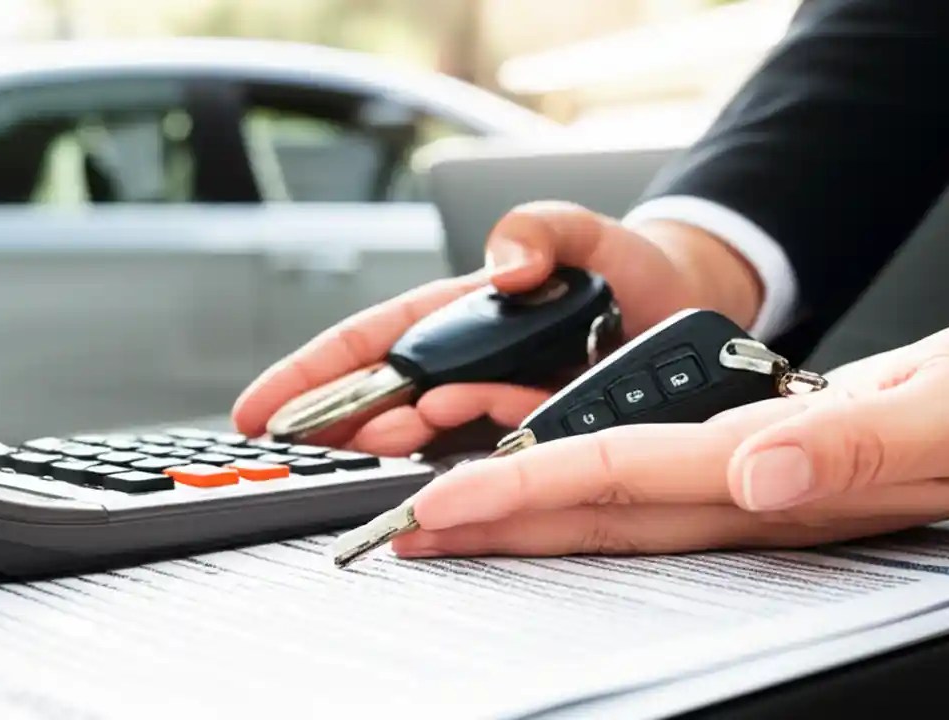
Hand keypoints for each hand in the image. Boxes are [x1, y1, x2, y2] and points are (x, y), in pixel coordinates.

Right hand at [232, 201, 763, 455]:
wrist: (689, 314)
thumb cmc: (633, 270)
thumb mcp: (590, 234)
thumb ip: (544, 230)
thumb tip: (505, 260)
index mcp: (459, 309)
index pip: (368, 339)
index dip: (308, 373)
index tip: (259, 407)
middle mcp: (465, 359)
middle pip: (378, 396)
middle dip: (335, 423)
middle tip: (306, 448)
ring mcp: (492, 401)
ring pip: (420, 435)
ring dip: (390, 451)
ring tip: (372, 462)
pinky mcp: (526, 436)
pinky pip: (477, 461)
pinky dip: (448, 476)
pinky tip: (433, 490)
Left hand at [391, 328, 948, 558]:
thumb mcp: (946, 413)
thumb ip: (853, 445)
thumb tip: (757, 471)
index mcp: (777, 475)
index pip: (625, 483)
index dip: (527, 492)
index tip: (445, 502)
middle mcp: (749, 494)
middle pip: (594, 515)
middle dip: (495, 525)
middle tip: (407, 529)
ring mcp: (749, 490)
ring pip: (615, 508)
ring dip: (525, 513)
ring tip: (448, 519)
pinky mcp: (756, 470)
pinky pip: (652, 482)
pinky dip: (582, 482)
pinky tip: (548, 485)